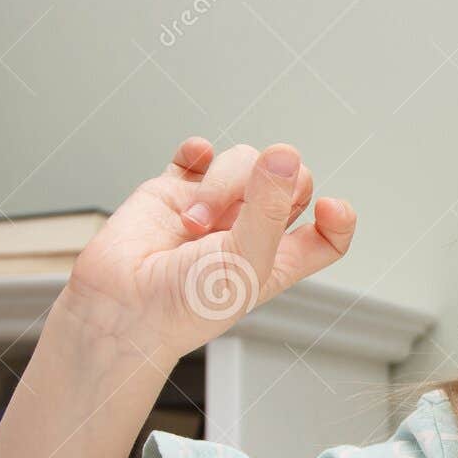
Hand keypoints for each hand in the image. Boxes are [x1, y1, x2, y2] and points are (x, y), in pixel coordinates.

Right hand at [62, 138, 355, 359]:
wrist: (120, 306)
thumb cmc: (185, 305)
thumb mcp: (244, 260)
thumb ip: (268, 208)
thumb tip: (284, 154)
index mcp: (278, 259)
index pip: (325, 234)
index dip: (338, 218)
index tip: (331, 207)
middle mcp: (251, 230)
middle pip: (289, 182)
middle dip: (273, 185)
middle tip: (244, 209)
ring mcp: (214, 207)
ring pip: (244, 161)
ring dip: (222, 184)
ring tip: (193, 222)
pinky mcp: (175, 190)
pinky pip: (197, 155)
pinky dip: (199, 150)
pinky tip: (195, 158)